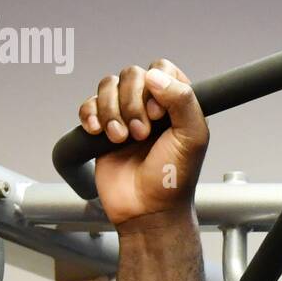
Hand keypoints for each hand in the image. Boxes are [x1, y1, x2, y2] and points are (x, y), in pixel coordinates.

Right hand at [77, 59, 208, 227]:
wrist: (147, 211)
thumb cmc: (174, 181)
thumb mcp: (192, 139)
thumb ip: (183, 101)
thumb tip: (155, 75)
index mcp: (177, 106)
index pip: (162, 69)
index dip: (156, 85)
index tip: (159, 114)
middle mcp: (151, 107)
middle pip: (131, 74)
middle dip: (132, 103)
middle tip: (141, 134)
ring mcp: (126, 116)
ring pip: (107, 86)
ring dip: (111, 112)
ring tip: (121, 140)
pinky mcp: (103, 128)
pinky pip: (88, 104)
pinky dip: (91, 115)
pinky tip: (99, 134)